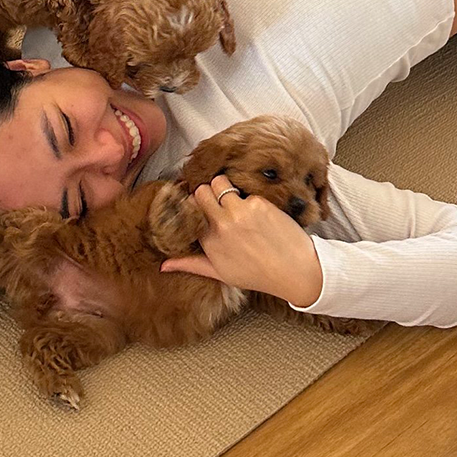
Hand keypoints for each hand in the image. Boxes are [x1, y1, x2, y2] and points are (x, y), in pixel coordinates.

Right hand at [161, 175, 322, 307]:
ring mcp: (241, 211)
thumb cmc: (256, 274)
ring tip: (235, 205)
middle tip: (217, 204)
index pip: (190, 209)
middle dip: (207, 194)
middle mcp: (221, 223)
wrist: (293, 270)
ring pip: (221, 182)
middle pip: (202, 190)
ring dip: (225, 189)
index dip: (195, 208)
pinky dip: (249, 199)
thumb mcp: (219, 273)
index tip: (201, 210)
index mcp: (209, 240)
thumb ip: (190, 264)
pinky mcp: (259, 202)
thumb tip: (163, 266)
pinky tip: (258, 215)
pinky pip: (245, 190)